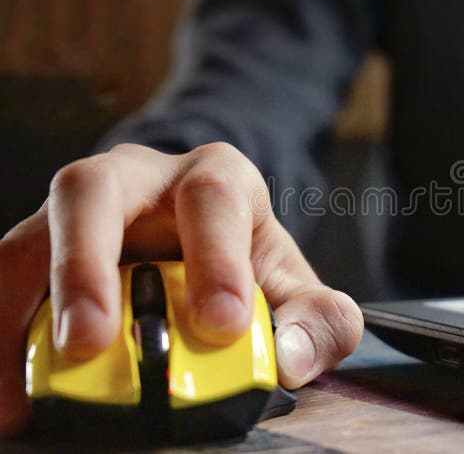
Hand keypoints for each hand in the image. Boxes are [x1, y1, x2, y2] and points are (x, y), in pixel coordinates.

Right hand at [0, 142, 362, 435]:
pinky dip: (4, 333)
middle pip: (93, 190)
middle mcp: (139, 181)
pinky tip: (9, 398)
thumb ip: (319, 321)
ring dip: (19, 307)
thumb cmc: (250, 270)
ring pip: (32, 235)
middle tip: (90, 343)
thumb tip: (289, 357)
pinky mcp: (45, 250)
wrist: (209, 254)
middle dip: (86, 264)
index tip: (222, 326)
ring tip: (21, 393)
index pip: (212, 198)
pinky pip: (11, 279)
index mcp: (215, 178)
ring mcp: (83, 213)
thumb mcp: (298, 291)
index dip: (216, 257)